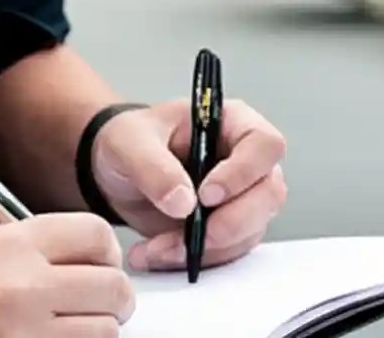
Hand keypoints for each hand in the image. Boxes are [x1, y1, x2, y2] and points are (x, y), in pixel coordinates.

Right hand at [0, 214, 133, 337]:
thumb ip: (30, 245)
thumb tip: (80, 252)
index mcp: (11, 247)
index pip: (96, 235)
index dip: (107, 250)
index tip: (104, 262)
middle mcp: (23, 287)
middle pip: (112, 285)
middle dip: (114, 295)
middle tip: (106, 300)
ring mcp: (25, 333)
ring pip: (104, 330)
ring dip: (98, 329)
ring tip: (77, 326)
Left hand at [90, 99, 287, 271]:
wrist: (115, 172)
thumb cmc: (131, 141)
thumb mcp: (130, 143)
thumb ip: (154, 168)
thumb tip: (184, 203)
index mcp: (233, 123)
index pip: (265, 145)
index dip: (244, 173)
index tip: (206, 195)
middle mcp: (246, 161)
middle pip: (268, 194)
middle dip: (232, 223)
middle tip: (191, 237)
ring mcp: (241, 198)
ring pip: (251, 230)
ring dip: (207, 249)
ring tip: (156, 249)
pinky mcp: (228, 229)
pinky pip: (227, 252)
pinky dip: (194, 260)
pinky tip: (156, 254)